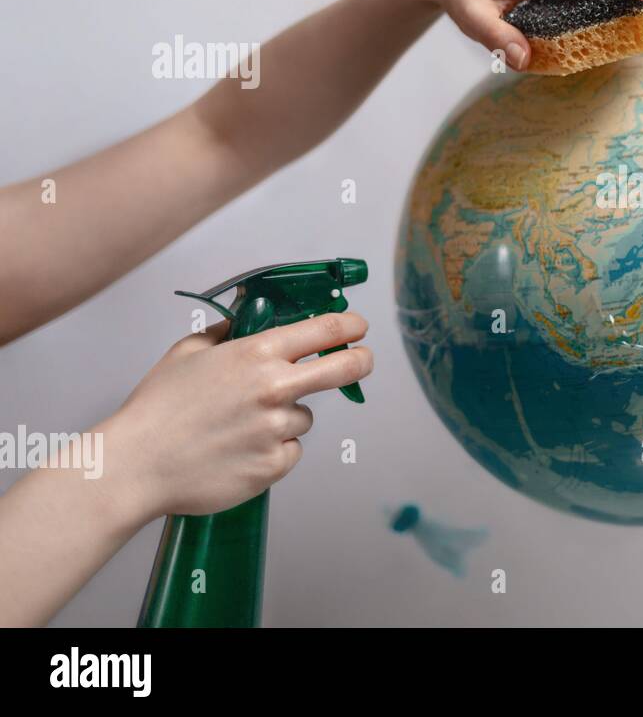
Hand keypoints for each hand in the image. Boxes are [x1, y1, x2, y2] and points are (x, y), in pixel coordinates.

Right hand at [103, 313, 372, 519]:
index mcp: (256, 354)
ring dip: (284, 419)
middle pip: (343, 368)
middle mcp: (274, 388)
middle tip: (363, 359)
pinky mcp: (274, 465)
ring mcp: (277, 429)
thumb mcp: (188, 352)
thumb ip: (227, 333)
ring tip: (238, 427)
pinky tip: (238, 451)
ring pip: (304, 417)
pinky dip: (272, 451)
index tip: (358, 326)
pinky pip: (289, 451)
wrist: (135, 465)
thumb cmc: (156, 409)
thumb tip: (248, 321)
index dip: (349, 325)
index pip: (323, 330)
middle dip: (359, 360)